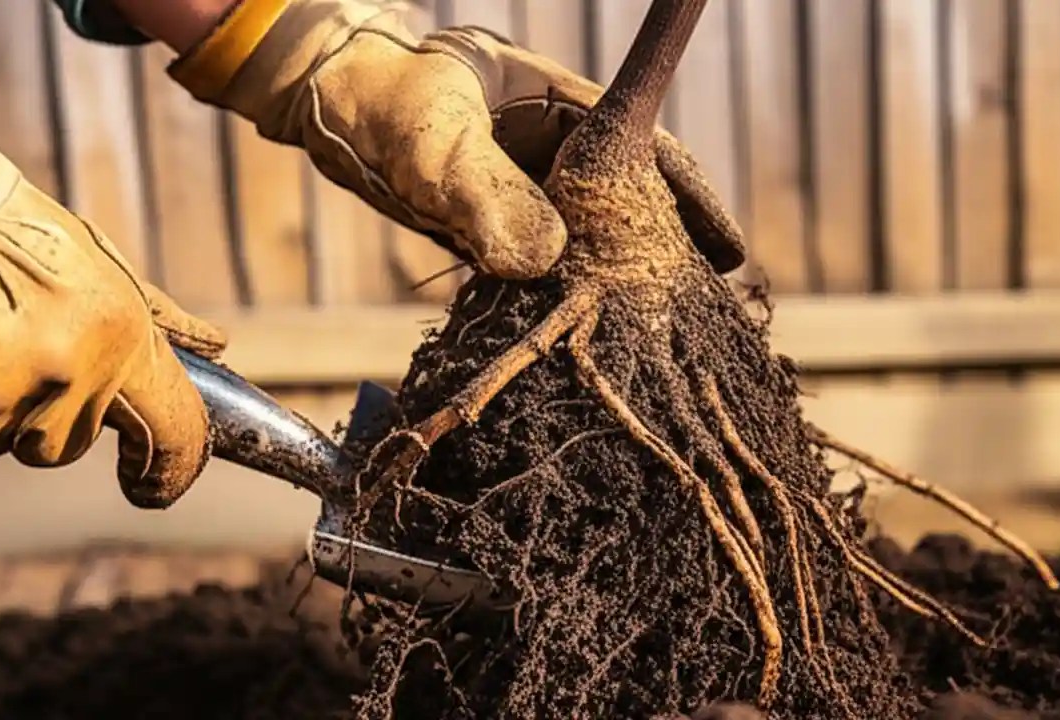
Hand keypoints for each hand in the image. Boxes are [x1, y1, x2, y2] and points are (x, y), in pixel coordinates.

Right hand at [0, 32, 225, 507]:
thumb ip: (157, 320)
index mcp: (117, 337)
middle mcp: (61, 375)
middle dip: (46, 415)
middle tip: (14, 352)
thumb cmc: (12, 229)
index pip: (173, 432)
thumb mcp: (100, 265)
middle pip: (64, 447)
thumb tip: (216, 347)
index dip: (171, 471)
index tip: (153, 487)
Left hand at [164, 0, 745, 277]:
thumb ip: (482, 192)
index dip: (692, 203)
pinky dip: (571, 294)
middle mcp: (562, 153)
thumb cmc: (384, 102)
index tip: (729, 256)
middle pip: (633, 204)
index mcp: (569, 111)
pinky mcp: (503, 226)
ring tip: (665, 334)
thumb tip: (540, 259)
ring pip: (593, 239)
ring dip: (622, 280)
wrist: (330, 107)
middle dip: (667, 254)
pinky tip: (590, 334)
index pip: (650, 154)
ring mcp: (533, 189)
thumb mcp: (433, 143)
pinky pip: (549, 262)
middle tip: (704, 312)